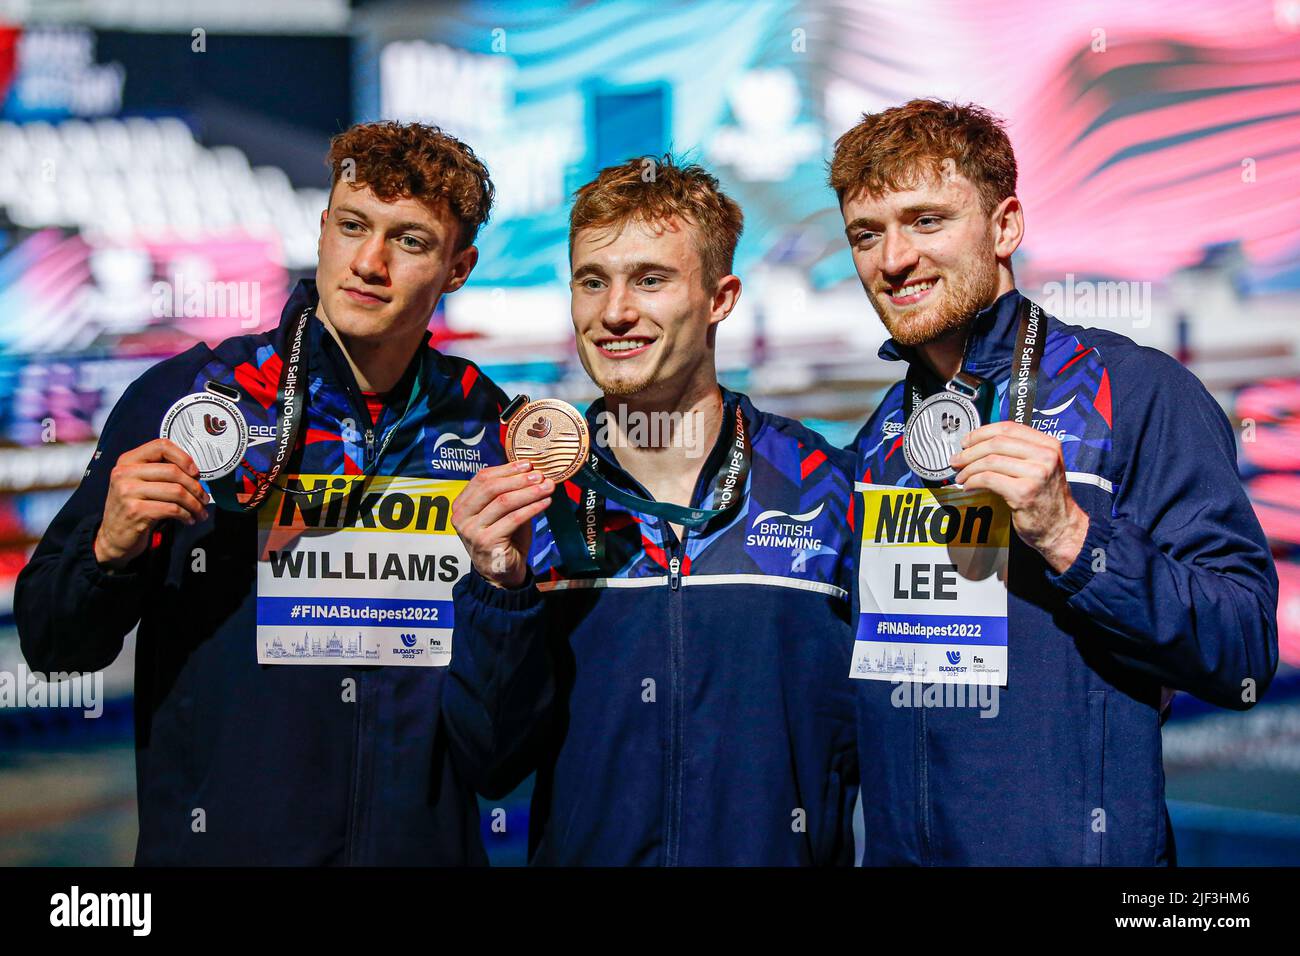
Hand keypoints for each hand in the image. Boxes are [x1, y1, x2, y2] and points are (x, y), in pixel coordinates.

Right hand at [94, 439, 209, 569]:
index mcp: (128, 461)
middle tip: (204, 498)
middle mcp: (124, 473)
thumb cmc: (134, 507)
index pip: (161, 446)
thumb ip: (160, 472)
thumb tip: (195, 474)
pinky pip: (172, 509)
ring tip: (200, 512)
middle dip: (196, 487)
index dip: (183, 458)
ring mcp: (128, 492)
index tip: (196, 472)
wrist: (113, 536)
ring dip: (194, 504)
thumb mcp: (140, 483)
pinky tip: (188, 519)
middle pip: (173, 471)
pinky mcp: (135, 511)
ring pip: (176, 491)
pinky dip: (186, 515)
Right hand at [450, 461, 553, 588]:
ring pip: (503, 502)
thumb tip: (532, 472)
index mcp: (462, 504)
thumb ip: (510, 493)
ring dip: (529, 492)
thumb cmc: (503, 539)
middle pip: (491, 488)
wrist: (501, 574)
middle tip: (539, 475)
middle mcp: (462, 516)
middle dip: (518, 479)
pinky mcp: (486, 542)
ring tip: (547, 487)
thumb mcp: (502, 513)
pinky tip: (545, 503)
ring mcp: (472, 530)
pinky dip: (531, 508)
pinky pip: (513, 519)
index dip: (506, 469)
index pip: (482, 478)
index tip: (527, 464)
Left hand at [949, 421, 1088, 572]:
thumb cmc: (1046, 497)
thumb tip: (979, 444)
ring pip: (990, 461)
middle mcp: (1045, 456)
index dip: (982, 433)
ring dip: (969, 468)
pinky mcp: (1023, 492)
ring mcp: (1036, 474)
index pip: (1008, 427)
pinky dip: (972, 482)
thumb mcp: (1040, 467)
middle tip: (957, 460)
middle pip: (996, 443)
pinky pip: (988, 479)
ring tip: (961, 476)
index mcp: (1049, 444)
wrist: (1061, 527)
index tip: (967, 441)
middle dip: (970, 451)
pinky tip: (969, 487)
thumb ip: (1018, 452)